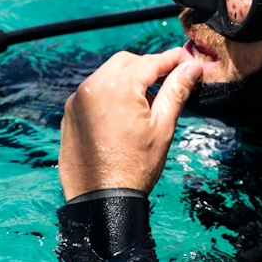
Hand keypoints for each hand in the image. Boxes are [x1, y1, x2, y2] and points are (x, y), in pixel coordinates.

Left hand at [58, 48, 203, 199]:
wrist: (100, 201)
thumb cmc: (135, 167)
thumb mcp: (162, 127)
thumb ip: (176, 91)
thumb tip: (192, 67)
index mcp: (118, 88)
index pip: (150, 62)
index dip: (171, 59)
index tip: (185, 60)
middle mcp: (92, 87)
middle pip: (125, 62)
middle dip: (146, 67)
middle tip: (166, 81)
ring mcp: (77, 100)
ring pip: (107, 75)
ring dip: (127, 80)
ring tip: (145, 105)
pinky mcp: (69, 113)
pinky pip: (92, 92)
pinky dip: (109, 94)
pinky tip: (122, 115)